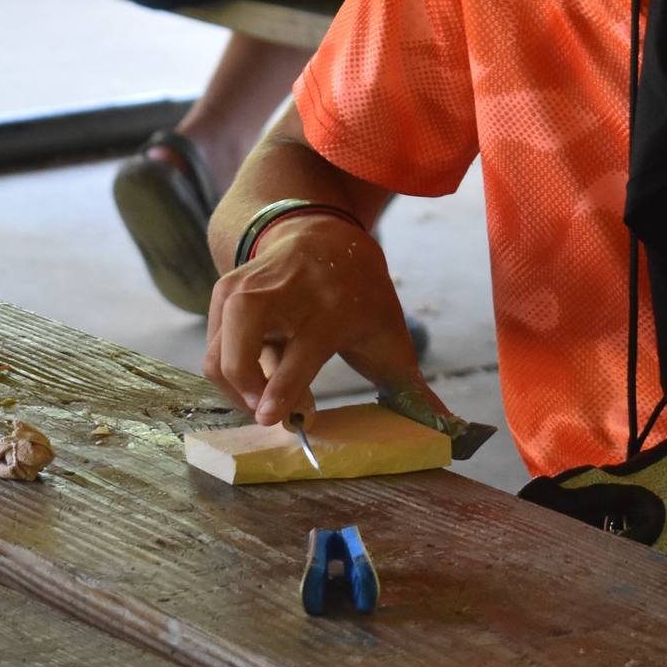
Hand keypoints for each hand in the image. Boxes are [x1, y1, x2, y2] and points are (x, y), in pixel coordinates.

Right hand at [203, 212, 429, 428]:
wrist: (324, 234)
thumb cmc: (362, 295)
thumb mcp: (391, 335)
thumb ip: (414, 389)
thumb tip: (455, 432)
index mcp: (331, 309)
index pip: (299, 355)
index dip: (283, 389)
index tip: (272, 418)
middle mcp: (284, 296)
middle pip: (239, 351)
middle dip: (244, 390)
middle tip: (266, 413)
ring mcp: (248, 290)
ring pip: (217, 351)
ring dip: (233, 388)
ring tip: (261, 400)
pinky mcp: (224, 291)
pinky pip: (211, 345)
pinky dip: (226, 371)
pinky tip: (253, 379)